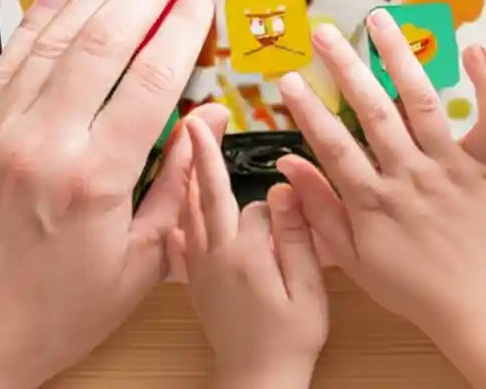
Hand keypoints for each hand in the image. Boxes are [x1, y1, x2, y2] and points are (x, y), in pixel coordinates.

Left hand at [0, 0, 217, 388]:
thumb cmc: (54, 313)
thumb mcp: (141, 265)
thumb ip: (179, 185)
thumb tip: (210, 123)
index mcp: (94, 180)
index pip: (149, 81)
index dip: (181, 32)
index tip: (201, 0)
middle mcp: (44, 144)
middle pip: (103, 43)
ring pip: (54, 40)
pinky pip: (8, 61)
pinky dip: (37, 20)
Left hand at [169, 118, 327, 388]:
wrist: (257, 380)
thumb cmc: (289, 339)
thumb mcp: (307, 287)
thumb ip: (295, 235)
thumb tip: (284, 189)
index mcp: (240, 253)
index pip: (240, 198)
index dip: (241, 173)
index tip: (227, 139)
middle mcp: (211, 256)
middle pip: (202, 195)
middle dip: (198, 155)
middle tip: (192, 121)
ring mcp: (198, 269)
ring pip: (186, 213)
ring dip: (185, 179)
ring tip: (181, 148)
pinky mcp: (194, 282)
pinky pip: (178, 239)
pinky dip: (178, 215)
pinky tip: (178, 206)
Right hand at [274, 10, 485, 335]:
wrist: (472, 300)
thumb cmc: (410, 284)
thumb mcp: (351, 258)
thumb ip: (319, 209)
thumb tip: (288, 167)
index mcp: (373, 202)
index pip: (333, 145)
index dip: (308, 110)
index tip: (289, 79)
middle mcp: (409, 176)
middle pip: (373, 113)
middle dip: (345, 69)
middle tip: (325, 33)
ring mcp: (447, 167)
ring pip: (422, 103)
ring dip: (400, 59)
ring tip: (382, 22)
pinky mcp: (480, 165)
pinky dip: (483, 84)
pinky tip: (472, 50)